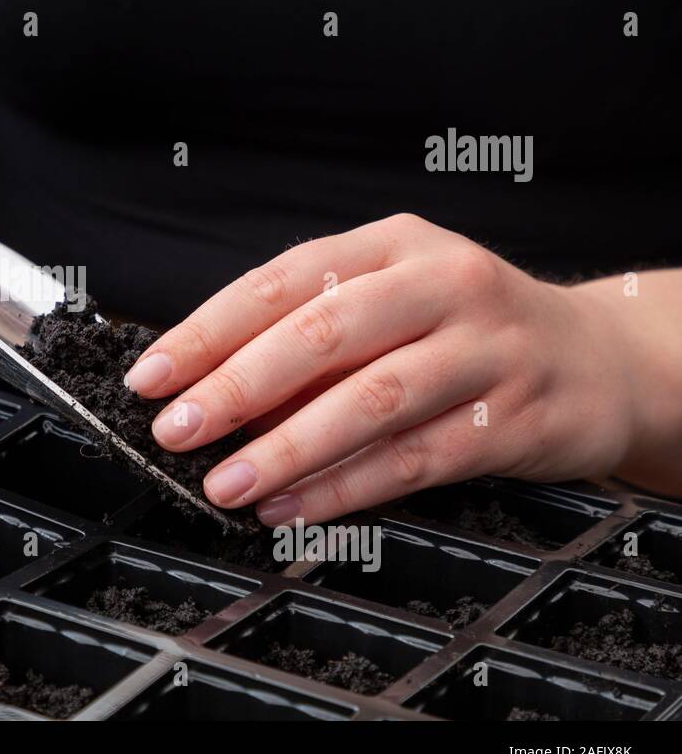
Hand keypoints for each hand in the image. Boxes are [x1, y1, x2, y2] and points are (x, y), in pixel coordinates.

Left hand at [124, 213, 639, 525]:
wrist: (602, 360)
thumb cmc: (468, 329)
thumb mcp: (395, 301)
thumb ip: (312, 337)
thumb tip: (208, 389)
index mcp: (394, 244)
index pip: (283, 281)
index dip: (208, 330)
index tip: (151, 375)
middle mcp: (442, 285)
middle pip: (324, 334)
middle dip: (236, 387)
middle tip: (177, 431)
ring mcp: (484, 350)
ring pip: (370, 400)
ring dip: (286, 448)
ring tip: (226, 483)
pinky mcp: (514, 418)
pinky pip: (415, 459)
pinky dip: (345, 489)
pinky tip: (292, 508)